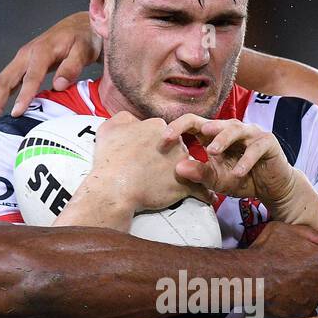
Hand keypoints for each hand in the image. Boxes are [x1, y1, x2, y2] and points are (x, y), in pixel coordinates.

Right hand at [0, 11, 98, 125]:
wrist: (79, 26)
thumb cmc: (83, 39)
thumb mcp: (83, 51)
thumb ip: (72, 67)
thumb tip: (59, 85)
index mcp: (41, 51)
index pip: (30, 77)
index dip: (23, 96)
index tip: (17, 113)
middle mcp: (26, 54)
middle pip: (5, 79)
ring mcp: (23, 59)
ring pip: (3, 80)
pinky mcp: (23, 64)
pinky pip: (8, 81)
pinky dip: (1, 96)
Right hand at [86, 113, 211, 212]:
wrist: (116, 188)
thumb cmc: (110, 159)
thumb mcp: (109, 128)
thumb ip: (124, 119)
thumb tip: (132, 121)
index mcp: (159, 127)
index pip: (163, 133)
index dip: (154, 146)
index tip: (144, 156)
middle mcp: (176, 142)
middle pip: (177, 148)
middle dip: (169, 158)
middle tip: (152, 171)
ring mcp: (182, 164)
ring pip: (189, 167)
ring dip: (186, 174)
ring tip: (173, 185)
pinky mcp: (186, 185)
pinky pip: (201, 189)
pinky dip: (205, 194)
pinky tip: (208, 198)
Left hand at [165, 115, 298, 208]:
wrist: (272, 188)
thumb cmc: (242, 179)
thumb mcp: (217, 180)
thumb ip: (199, 174)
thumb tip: (178, 168)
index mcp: (215, 135)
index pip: (193, 123)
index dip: (177, 128)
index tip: (162, 141)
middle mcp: (232, 129)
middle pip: (212, 122)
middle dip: (193, 127)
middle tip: (176, 139)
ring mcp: (251, 134)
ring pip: (235, 129)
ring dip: (222, 139)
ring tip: (211, 152)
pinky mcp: (268, 143)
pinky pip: (256, 148)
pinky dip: (246, 160)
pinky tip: (238, 172)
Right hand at [247, 222, 317, 317]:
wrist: (250, 277)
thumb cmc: (265, 251)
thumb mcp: (284, 230)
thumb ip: (307, 233)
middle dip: (315, 278)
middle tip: (291, 273)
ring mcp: (314, 297)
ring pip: (315, 297)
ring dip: (305, 293)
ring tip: (282, 285)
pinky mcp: (303, 312)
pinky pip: (305, 312)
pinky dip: (297, 309)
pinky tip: (284, 302)